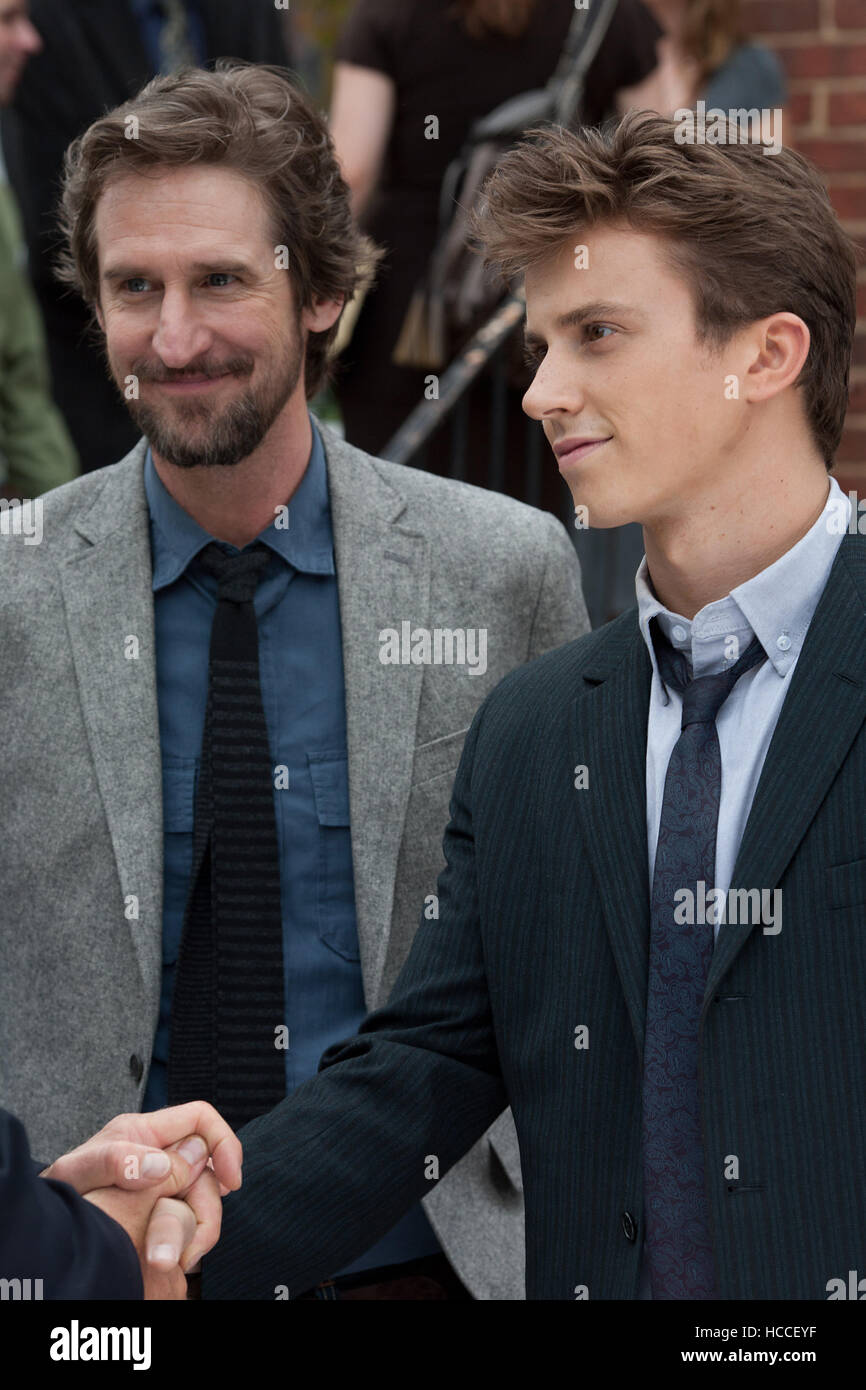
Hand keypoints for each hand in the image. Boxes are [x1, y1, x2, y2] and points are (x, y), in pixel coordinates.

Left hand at [41, 1103, 241, 1299]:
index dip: (224, 1143)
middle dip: (207, 1209)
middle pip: (207, 1171)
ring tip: (175, 1263)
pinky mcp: (161, 1214)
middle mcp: (158, 1155)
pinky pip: (189, 1225)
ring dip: (195, 1234)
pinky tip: (172, 1262)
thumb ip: (118, 1161)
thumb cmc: (58, 1194)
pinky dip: (187, 1245)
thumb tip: (162, 1165)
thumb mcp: (79, 1172)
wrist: (48, 1229)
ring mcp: (162, 1186)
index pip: (201, 1119)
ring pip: (201, 1202)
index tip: (231, 1180)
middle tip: (192, 1248)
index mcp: (144, 1132)